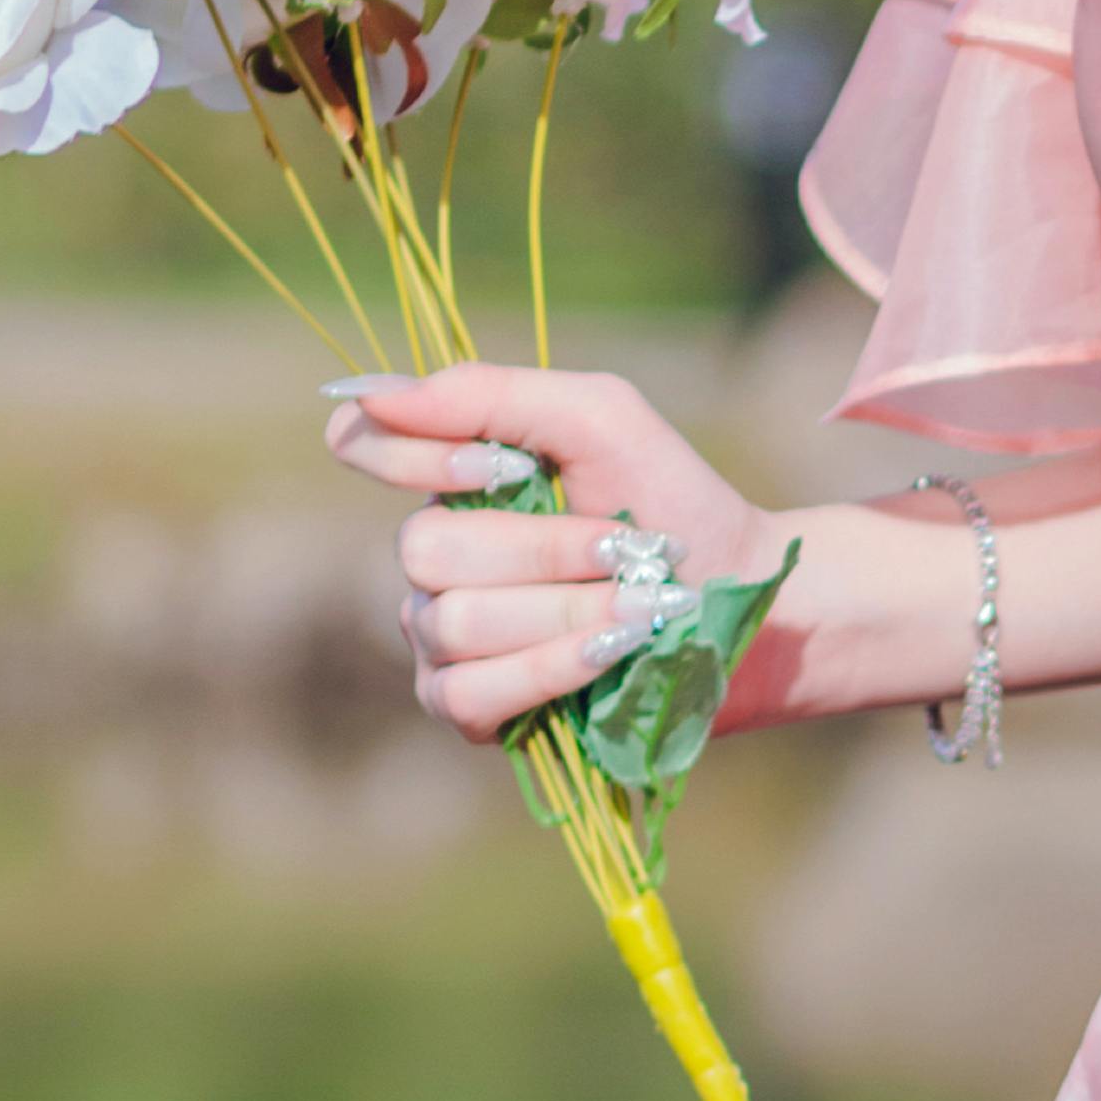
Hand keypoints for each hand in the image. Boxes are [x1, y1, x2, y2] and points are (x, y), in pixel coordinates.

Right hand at [330, 359, 793, 743]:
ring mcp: (443, 636)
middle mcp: (435, 556)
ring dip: (566, 609)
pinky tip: (614, 650)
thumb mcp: (600, 420)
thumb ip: (491, 395)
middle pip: (423, 547)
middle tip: (623, 547)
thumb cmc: (672, 501)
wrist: (737, 600)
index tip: (506, 465)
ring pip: (454, 622)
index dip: (411, 455)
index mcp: (454, 476)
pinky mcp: (470, 707)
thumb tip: (369, 392)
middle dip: (541, 549)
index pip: (362, 443)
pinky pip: (468, 693)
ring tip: (640, 602)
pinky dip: (551, 668)